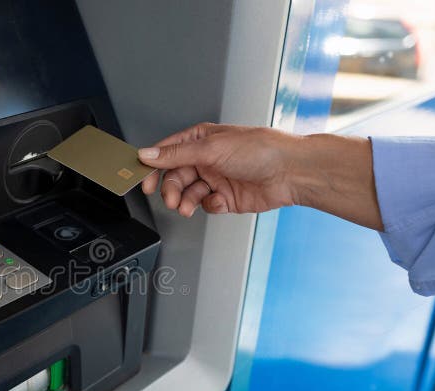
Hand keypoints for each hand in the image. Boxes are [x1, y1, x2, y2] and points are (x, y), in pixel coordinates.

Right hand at [137, 123, 381, 229]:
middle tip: (170, 199)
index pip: (167, 152)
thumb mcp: (210, 149)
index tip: (144, 181)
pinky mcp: (226, 198)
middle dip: (170, 189)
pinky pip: (207, 205)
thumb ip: (175, 154)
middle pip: (175, 176)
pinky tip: (219, 201)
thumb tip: (147, 154)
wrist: (291, 172)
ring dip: (185, 201)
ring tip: (186, 207)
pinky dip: (209, 206)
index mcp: (201, 140)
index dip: (154, 166)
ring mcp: (216, 179)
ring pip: (188, 194)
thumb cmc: (260, 149)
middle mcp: (207, 159)